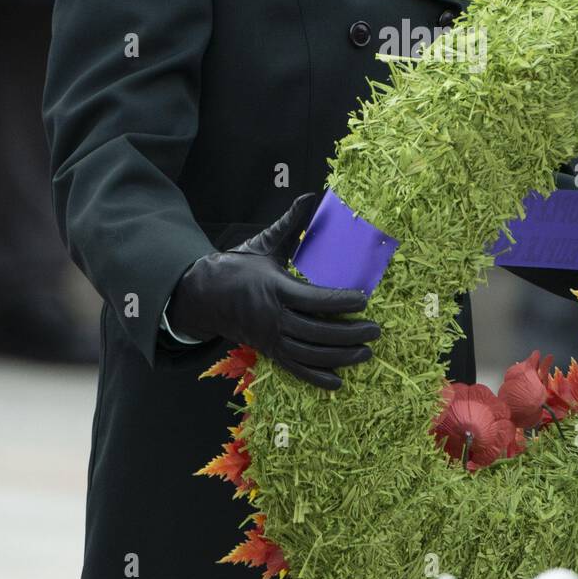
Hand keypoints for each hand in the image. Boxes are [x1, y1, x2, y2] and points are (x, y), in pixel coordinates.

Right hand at [167, 193, 380, 389]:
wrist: (203, 296)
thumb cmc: (236, 268)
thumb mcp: (262, 244)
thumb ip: (289, 224)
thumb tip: (309, 197)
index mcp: (274, 288)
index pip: (314, 299)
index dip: (340, 302)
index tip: (363, 299)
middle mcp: (273, 317)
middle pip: (316, 331)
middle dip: (349, 333)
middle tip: (375, 330)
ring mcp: (270, 338)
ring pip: (310, 354)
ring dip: (340, 356)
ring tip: (366, 352)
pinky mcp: (268, 351)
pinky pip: (294, 369)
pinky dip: (316, 377)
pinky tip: (338, 381)